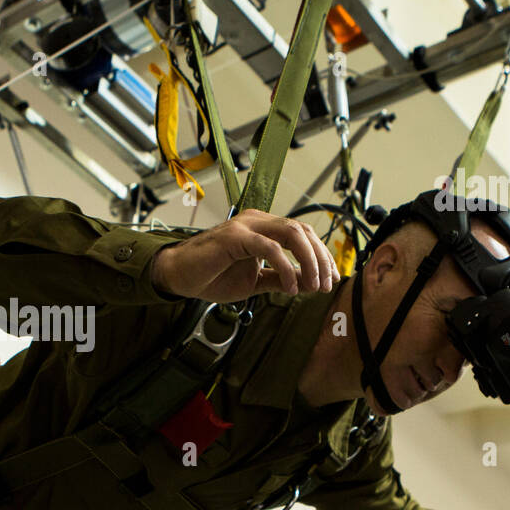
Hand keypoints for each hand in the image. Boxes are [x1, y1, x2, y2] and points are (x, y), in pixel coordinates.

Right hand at [149, 208, 340, 301]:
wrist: (178, 276)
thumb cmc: (211, 276)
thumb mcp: (254, 281)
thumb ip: (279, 278)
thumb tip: (307, 283)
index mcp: (263, 228)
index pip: (303, 235)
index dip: (322, 257)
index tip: (331, 280)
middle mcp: (257, 221)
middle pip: (303, 232)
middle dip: (320, 259)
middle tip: (326, 285)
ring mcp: (246, 226)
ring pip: (292, 234)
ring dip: (309, 261)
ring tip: (313, 286)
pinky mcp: (235, 236)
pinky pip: (270, 248)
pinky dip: (285, 268)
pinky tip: (289, 288)